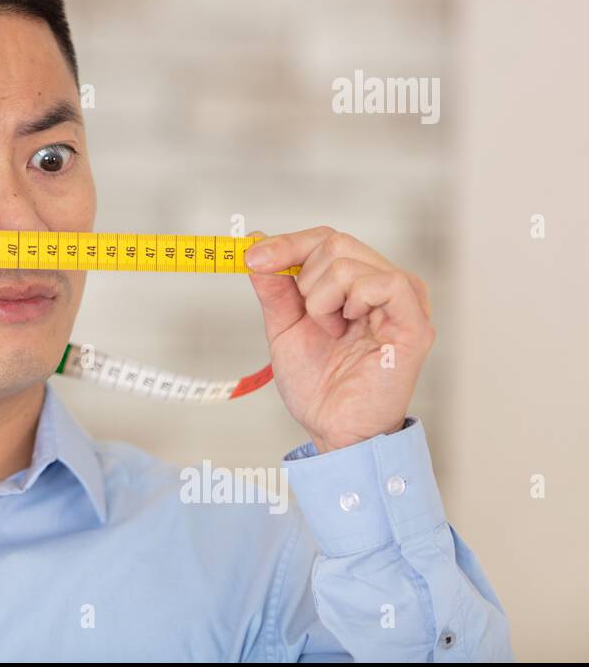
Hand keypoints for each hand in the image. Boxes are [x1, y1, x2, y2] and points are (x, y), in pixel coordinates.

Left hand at [243, 226, 434, 452]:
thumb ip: (274, 286)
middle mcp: (385, 285)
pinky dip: (353, 301)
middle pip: (335, 242)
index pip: (325, 239)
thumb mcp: (284, 326)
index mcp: (358, 282)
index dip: (286, 244)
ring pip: (350, 262)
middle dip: (303, 279)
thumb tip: (255, 242)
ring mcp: (404, 302)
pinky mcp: (415, 324)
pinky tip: (348, 328)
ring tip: (332, 332)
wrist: (332, 428)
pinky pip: (384, 283)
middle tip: (310, 318)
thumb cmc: (318, 383)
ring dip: (321, 300)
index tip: (251, 258)